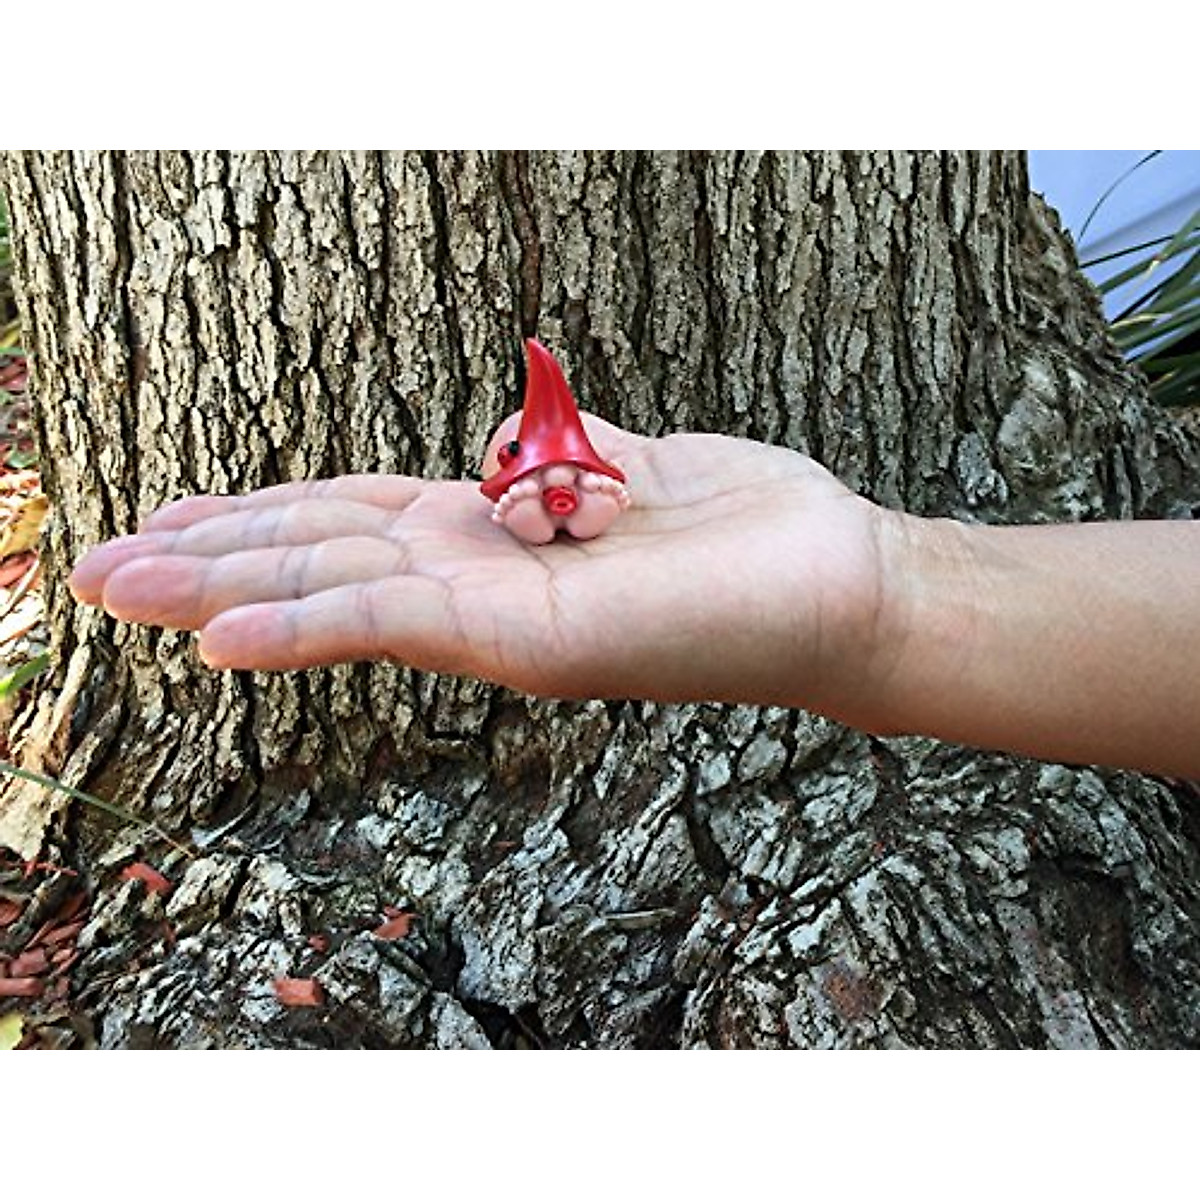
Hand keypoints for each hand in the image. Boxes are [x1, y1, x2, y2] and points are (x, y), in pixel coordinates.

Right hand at [69, 416, 894, 720]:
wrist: (834, 585)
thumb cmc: (737, 527)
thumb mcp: (617, 472)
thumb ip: (542, 470)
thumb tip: (495, 465)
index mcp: (493, 536)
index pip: (350, 521)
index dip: (258, 515)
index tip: (174, 511)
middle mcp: (481, 580)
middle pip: (319, 557)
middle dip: (206, 558)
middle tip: (96, 567)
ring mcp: (500, 615)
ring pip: (334, 591)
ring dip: (221, 590)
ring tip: (119, 587)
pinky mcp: (532, 636)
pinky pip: (400, 622)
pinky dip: (307, 629)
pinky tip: (218, 637)